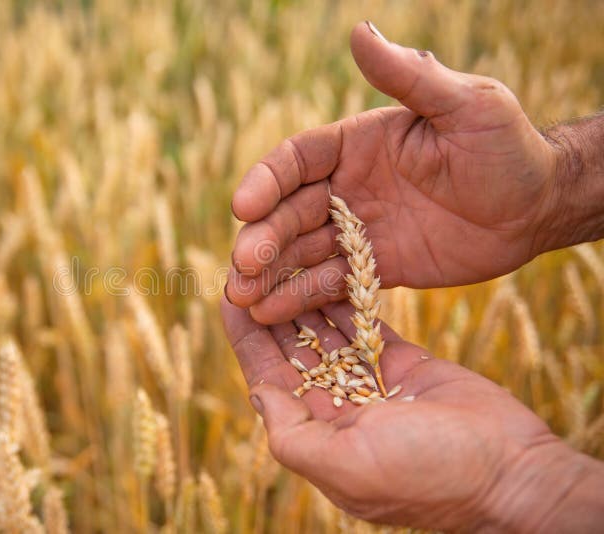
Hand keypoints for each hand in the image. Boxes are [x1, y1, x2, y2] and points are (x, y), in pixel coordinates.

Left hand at [220, 296, 601, 530]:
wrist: (508, 473)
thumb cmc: (426, 477)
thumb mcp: (345, 465)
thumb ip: (293, 434)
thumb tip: (258, 394)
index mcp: (317, 432)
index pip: (268, 376)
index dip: (246, 338)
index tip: (226, 296)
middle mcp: (338, 406)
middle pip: (293, 348)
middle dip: (271, 308)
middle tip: (255, 263)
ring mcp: (371, 382)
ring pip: (328, 332)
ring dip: (306, 297)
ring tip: (287, 256)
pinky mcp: (405, 361)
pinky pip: (369, 323)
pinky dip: (350, 299)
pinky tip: (331, 268)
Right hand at [227, 21, 559, 323]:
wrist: (536, 206)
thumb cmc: (504, 146)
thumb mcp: (464, 104)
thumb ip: (409, 75)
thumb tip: (360, 31)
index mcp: (356, 144)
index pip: (298, 159)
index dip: (267, 180)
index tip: (243, 205)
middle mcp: (347, 186)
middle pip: (289, 210)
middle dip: (263, 237)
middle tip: (242, 265)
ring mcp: (357, 229)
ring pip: (301, 251)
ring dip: (268, 272)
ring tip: (240, 296)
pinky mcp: (373, 268)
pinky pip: (330, 283)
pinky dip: (301, 296)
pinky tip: (272, 312)